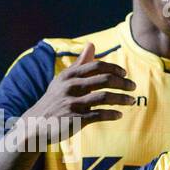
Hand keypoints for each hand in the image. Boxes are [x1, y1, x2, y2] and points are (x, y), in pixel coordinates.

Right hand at [21, 43, 136, 146]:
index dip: (114, 69)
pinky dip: (112, 114)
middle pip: (104, 80)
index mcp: (69, 75)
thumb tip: (91, 44)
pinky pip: (99, 115)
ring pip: (104, 97)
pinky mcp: (75, 119)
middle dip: (123, 83)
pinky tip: (119, 115)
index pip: (97, 66)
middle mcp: (70, 87)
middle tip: (133, 87)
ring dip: (122, 99)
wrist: (36, 124)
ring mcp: (72, 103)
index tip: (125, 74)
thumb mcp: (63, 79)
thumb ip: (80, 63)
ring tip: (131, 101)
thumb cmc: (54, 100)